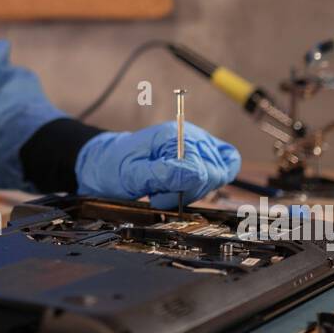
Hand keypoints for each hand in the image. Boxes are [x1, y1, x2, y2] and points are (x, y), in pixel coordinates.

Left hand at [74, 121, 240, 208]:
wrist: (107, 164)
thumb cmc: (115, 167)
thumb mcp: (130, 175)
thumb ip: (162, 174)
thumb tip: (193, 174)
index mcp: (173, 135)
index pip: (200, 171)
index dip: (181, 191)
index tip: (157, 197)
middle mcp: (191, 136)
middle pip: (212, 174)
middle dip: (186, 192)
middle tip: (159, 194)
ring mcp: (199, 144)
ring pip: (218, 176)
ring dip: (192, 191)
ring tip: (165, 189)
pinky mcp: (202, 155)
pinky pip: (227, 166)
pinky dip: (211, 181)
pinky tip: (188, 186)